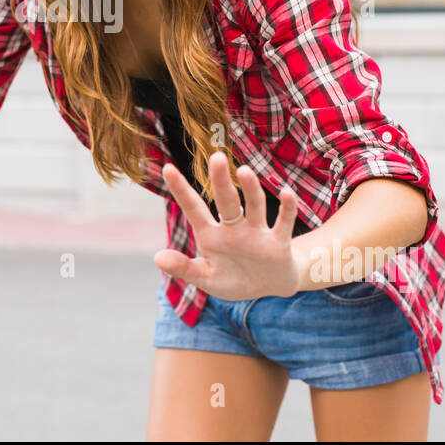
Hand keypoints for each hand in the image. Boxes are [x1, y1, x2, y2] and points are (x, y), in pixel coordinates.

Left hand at [153, 150, 301, 300]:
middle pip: (226, 201)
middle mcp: (233, 228)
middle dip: (221, 181)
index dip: (181, 189)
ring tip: (245, 171)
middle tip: (216, 157)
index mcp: (211, 235)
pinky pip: (284, 222)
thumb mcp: (206, 277)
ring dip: (251, 189)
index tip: (167, 168)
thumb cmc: (233, 278)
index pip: (193, 208)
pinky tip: (286, 192)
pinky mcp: (278, 242)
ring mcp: (257, 232)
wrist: (269, 287)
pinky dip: (287, 208)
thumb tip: (157, 258)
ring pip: (254, 206)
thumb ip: (184, 268)